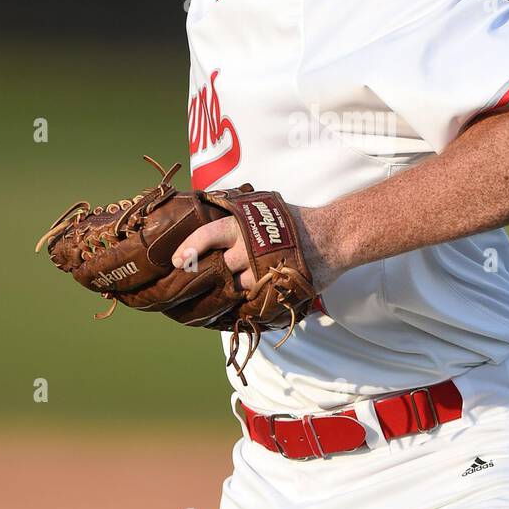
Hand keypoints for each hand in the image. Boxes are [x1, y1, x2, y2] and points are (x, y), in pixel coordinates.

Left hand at [170, 203, 347, 295]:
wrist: (332, 237)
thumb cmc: (295, 220)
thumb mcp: (263, 208)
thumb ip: (237, 214)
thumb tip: (208, 209)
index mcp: (242, 225)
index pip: (207, 234)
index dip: (189, 248)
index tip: (176, 260)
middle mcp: (248, 248)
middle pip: (220, 268)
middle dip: (213, 274)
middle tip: (206, 278)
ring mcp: (262, 271)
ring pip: (236, 287)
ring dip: (237, 285)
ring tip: (247, 278)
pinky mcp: (275, 289)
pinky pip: (254, 300)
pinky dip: (252, 297)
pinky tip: (257, 291)